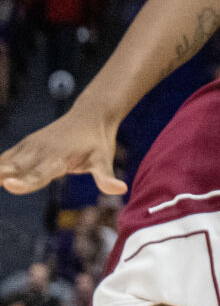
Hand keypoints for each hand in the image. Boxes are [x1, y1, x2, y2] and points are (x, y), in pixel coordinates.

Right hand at [0, 102, 124, 195]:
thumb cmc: (98, 142)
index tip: (10, 185)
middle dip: (1, 178)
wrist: (90, 115)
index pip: (40, 173)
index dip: (25, 181)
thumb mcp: (104, 159)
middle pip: (15, 170)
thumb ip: (106, 176)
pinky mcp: (22, 147)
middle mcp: (40, 152)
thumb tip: (120, 190)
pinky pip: (2, 159)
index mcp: (59, 158)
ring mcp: (29, 148)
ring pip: (5, 163)